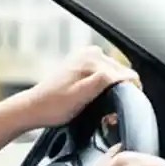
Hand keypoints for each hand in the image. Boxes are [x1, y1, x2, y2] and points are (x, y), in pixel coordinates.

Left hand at [15, 46, 139, 128]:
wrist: (34, 108)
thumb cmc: (54, 106)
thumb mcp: (82, 95)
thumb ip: (104, 81)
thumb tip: (127, 74)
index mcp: (92, 58)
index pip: (126, 74)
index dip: (130, 93)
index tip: (123, 109)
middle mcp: (90, 53)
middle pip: (121, 74)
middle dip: (121, 90)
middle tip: (111, 112)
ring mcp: (86, 57)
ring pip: (113, 75)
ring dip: (113, 89)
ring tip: (104, 107)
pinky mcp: (82, 65)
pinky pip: (103, 76)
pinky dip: (104, 87)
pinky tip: (96, 99)